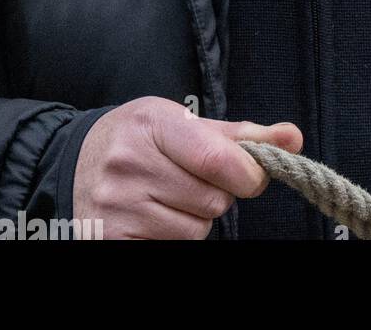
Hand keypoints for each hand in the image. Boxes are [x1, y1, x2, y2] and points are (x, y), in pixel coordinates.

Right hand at [72, 95, 302, 238]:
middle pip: (212, 200)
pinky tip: (154, 214)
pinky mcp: (109, 240)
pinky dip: (172, 236)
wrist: (77, 160)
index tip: (251, 174)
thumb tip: (293, 138)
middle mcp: (129, 165)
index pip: (217, 159)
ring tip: (169, 195)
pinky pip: (170, 249)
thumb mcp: (185, 121)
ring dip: (194, 218)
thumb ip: (242, 134)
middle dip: (216, 193)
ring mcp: (115, 206)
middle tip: (192, 179)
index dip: (247, 173)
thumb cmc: (142, 136)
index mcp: (152, 124)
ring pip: (195, 230)